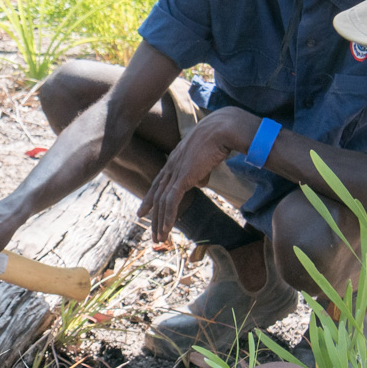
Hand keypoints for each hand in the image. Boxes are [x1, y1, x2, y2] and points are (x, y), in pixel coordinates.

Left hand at [139, 110, 246, 242]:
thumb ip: (200, 170)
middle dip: (154, 216)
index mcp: (175, 160)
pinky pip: (172, 201)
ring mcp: (176, 172)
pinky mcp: (184, 177)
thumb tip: (200, 182)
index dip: (150, 198)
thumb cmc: (219, 138)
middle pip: (157, 195)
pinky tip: (166, 229)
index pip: (158, 183)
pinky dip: (168, 217)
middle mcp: (171, 166)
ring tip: (160, 238)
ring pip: (162, 202)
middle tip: (152, 233)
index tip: (143, 211)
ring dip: (160, 222)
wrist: (223, 129)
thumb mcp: (205, 156)